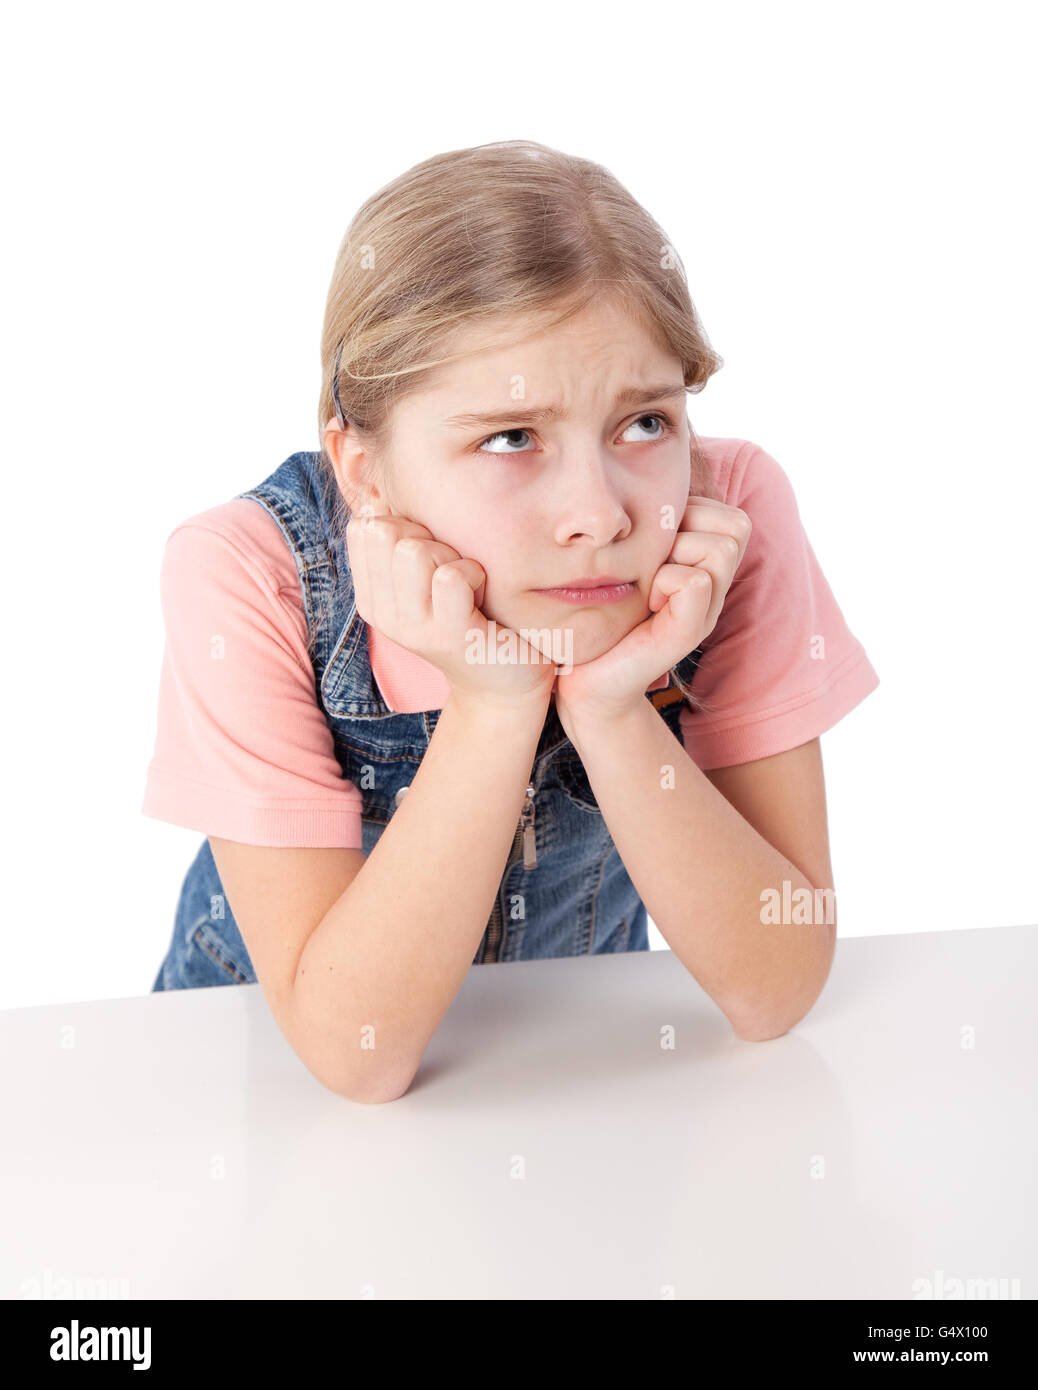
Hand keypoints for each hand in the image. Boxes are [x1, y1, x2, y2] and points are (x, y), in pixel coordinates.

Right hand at [346, 500, 556, 711]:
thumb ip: (401, 543)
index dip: (403, 525)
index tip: (429, 557)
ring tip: (467, 588)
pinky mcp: (448, 635)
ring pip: (415, 551)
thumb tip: (380, 498)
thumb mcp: (425, 579)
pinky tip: (481, 599)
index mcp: (371, 597)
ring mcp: (412, 628)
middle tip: (452, 574)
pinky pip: (452, 576)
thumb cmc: (470, 616)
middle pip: (388, 533)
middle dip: (428, 539)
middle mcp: (383, 614)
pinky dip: (475, 575)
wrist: (503, 681)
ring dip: (452, 557)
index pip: (364, 527)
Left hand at [553, 493, 751, 727]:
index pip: (730, 515)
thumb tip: (653, 473)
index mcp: (704, 567)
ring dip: (676, 555)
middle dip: (687, 531)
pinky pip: (696, 581)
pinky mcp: (688, 634)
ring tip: (649, 585)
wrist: (582, 677)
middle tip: (652, 565)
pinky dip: (667, 582)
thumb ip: (652, 524)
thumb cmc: (601, 612)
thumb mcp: (629, 558)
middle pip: (735, 525)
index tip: (654, 546)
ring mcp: (706, 613)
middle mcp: (714, 589)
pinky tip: (647, 603)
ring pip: (721, 547)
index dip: (692, 516)